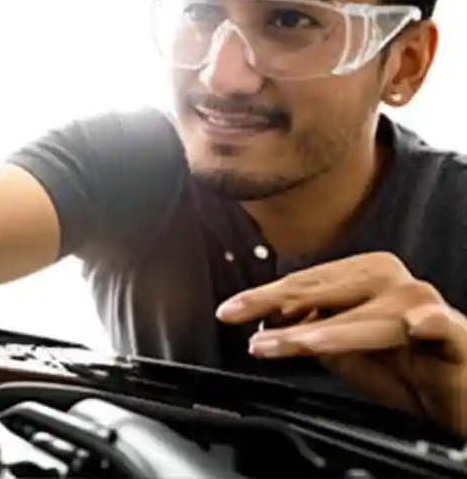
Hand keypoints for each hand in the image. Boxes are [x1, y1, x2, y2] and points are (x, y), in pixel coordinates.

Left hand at [216, 252, 466, 435]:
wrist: (454, 395)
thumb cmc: (399, 367)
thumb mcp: (339, 349)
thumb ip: (305, 329)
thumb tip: (264, 319)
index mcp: (361, 276)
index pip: (304, 283)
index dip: (264, 296)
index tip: (228, 311)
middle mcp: (389, 281)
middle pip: (327, 292)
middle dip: (279, 307)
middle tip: (242, 321)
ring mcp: (422, 304)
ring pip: (367, 316)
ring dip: (329, 331)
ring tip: (297, 342)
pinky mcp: (454, 335)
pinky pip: (438, 326)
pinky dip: (428, 324)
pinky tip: (416, 325)